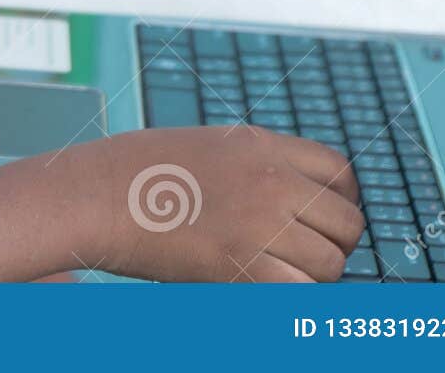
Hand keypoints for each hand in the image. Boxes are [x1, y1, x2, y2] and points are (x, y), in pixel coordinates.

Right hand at [74, 126, 363, 281]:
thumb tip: (290, 199)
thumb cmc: (138, 173)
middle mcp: (273, 179)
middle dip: (334, 245)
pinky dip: (293, 300)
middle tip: (305, 258)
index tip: (325, 220)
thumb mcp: (209, 147)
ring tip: (279, 277)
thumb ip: (256, 166)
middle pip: (347, 223)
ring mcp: (262, 222)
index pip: (343, 173)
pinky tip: (266, 291)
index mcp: (265, 145)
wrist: (98, 193)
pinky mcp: (242, 265)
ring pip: (331, 265)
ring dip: (313, 278)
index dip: (342, 202)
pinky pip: (301, 294)